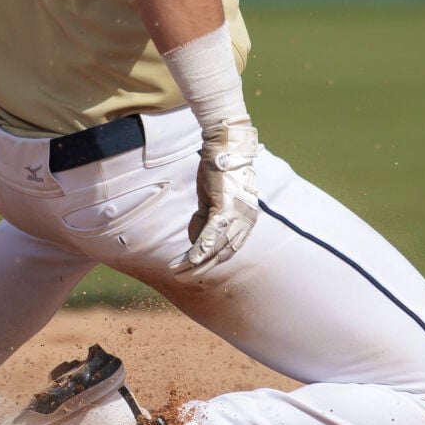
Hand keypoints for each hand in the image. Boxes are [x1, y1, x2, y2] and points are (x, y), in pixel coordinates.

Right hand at [172, 119, 260, 271]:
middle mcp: (246, 223)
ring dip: (197, 263)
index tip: (193, 270)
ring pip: (216, 248)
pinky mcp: (226, 208)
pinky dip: (201, 248)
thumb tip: (196, 238)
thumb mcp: (212, 199)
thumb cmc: (219, 170)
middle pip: (222, 254)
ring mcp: (238, 216)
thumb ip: (206, 218)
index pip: (227, 250)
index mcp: (246, 221)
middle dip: (201, 269)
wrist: (225, 146)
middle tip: (182, 278)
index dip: (209, 263)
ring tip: (179, 271)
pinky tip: (190, 259)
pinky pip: (212, 234)